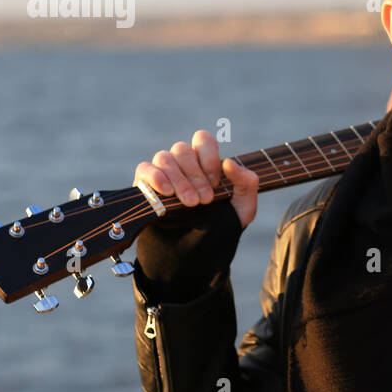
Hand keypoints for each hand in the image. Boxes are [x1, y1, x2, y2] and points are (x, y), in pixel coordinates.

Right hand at [133, 129, 259, 228]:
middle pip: (182, 149)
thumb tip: (229, 162)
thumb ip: (246, 183)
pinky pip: (144, 168)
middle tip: (205, 200)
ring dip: (179, 180)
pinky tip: (167, 193)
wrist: (198, 252)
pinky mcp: (145, 186)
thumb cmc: (221, 225)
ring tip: (190, 203)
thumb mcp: (243, 207)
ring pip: (164, 158)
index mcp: (204, 162)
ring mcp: (162, 173)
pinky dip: (156, 177)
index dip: (208, 156)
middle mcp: (181, 163)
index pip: (202, 139)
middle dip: (195, 175)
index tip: (215, 181)